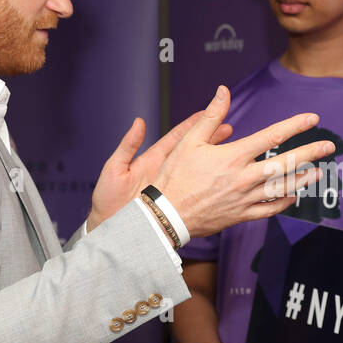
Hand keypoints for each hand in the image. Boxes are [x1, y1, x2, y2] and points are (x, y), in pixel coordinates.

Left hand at [88, 112, 231, 229]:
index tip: (208, 112)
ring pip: (199, 172)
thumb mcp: (114, 169)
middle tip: (230, 128)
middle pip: (193, 152)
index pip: (177, 138)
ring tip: (234, 151)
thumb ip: (127, 146)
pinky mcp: (177, 204)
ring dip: (215, 161)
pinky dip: (211, 188)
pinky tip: (226, 183)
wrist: (112, 229)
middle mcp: (166, 172)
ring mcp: (173, 187)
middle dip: (211, 140)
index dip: (192, 125)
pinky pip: (197, 194)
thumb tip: (139, 121)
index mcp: (152, 159)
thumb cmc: (107, 199)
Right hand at [154, 86, 335, 238]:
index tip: (312, 118)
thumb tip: (223, 90)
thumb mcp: (189, 141)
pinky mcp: (242, 215)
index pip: (271, 136)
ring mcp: (245, 199)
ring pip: (282, 189)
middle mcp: (244, 178)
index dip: (294, 126)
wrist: (166, 215)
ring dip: (303, 179)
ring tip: (319, 171)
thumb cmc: (175, 176)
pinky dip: (285, 203)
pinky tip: (295, 196)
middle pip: (285, 164)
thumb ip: (211, 115)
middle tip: (329, 146)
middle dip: (310, 153)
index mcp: (233, 156)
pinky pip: (270, 210)